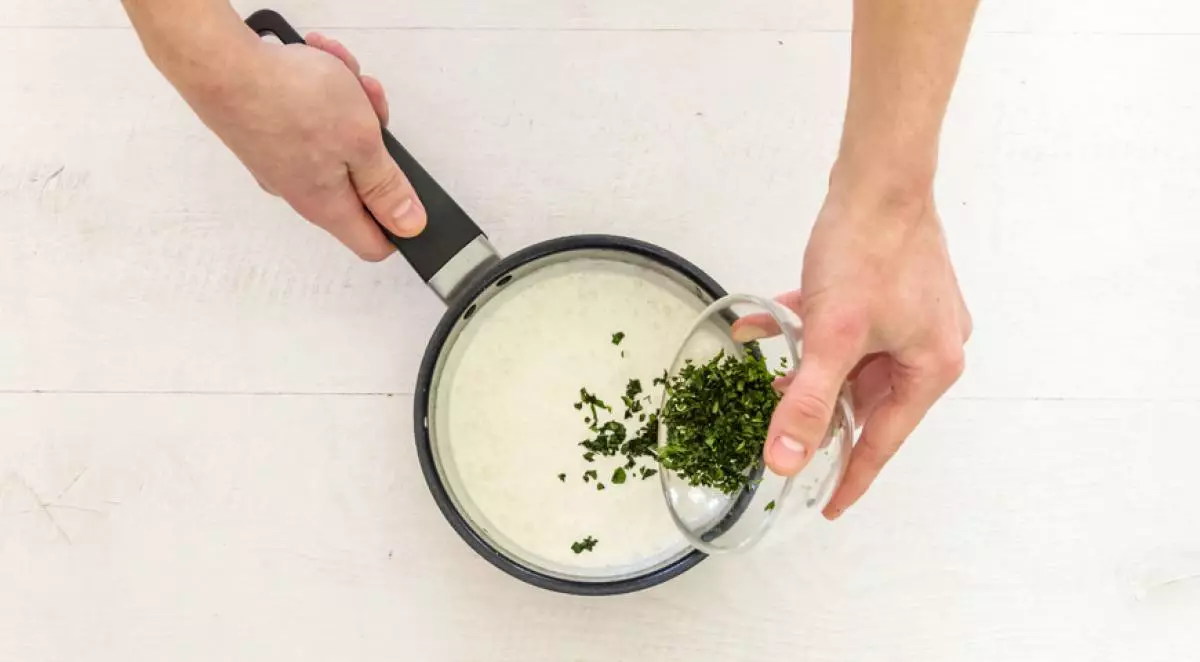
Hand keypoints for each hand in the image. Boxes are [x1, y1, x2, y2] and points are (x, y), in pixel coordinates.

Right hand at [178, 31, 424, 259]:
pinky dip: (321, 93)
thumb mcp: (362, 141)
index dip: (400, 225)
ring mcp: (283, 162)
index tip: (412, 194)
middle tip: (371, 107)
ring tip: (340, 74)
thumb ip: (387, 186)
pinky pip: (311, 120)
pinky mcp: (269, 134)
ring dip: (349, 104)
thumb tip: (409, 224)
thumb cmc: (287, 98)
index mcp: (327, 205)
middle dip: (376, 138)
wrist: (219, 64)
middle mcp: (301, 191)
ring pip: (338, 140)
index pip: (372, 243)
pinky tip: (317, 67)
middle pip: (360, 179)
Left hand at [734, 181, 970, 518]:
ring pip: (852, 362)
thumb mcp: (831, 336)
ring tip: (765, 378)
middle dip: (818, 411)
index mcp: (931, 368)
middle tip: (781, 433)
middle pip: (867, 400)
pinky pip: (847, 327)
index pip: (884, 441)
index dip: (852, 476)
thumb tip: (788, 459)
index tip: (829, 506)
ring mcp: (912, 317)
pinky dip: (810, 331)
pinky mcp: (891, 291)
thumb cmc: (867, 250)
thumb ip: (807, 401)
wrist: (878, 177)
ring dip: (807, 368)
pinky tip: (767, 323)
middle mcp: (930, 347)